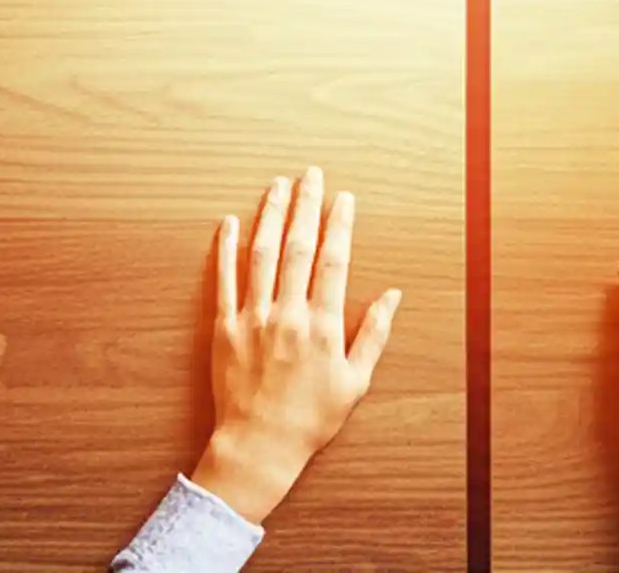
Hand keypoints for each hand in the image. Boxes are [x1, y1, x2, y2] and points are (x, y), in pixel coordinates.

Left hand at [191, 167, 401, 523]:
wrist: (259, 444)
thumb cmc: (312, 418)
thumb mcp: (356, 381)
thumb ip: (375, 334)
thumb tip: (394, 295)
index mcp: (323, 325)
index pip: (333, 260)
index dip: (339, 225)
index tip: (343, 198)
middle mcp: (288, 314)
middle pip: (298, 247)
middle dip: (306, 206)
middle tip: (311, 174)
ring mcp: (254, 318)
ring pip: (262, 255)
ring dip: (270, 215)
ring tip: (277, 186)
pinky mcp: (224, 328)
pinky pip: (223, 280)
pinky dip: (225, 248)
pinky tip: (229, 222)